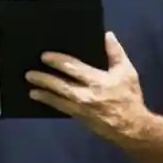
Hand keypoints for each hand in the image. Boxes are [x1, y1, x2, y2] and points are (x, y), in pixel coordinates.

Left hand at [24, 31, 145, 138]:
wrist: (133, 127)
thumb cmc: (130, 98)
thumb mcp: (127, 73)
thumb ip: (116, 53)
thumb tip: (107, 35)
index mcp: (98, 80)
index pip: (74, 68)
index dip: (58, 61)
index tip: (44, 56)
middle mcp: (87, 94)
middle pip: (61, 85)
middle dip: (44, 79)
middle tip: (29, 73)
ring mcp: (81, 108)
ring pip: (58, 99)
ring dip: (43, 93)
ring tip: (31, 89)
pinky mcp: (79, 118)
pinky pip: (61, 109)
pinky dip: (51, 103)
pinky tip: (42, 99)